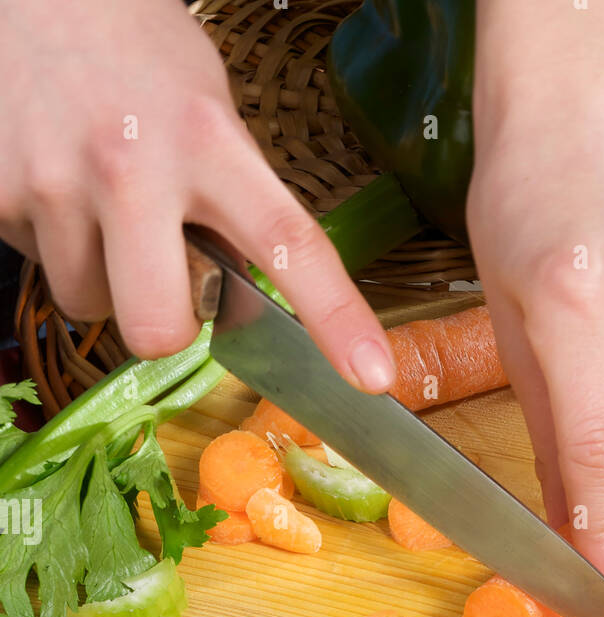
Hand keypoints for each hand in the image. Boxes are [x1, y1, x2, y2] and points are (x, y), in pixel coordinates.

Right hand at [0, 0, 393, 390]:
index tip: (370, 375)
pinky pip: (36, 265)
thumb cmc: (137, 57)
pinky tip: (57, 186)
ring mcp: (56, 182)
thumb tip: (253, 293)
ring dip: (100, 277)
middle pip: (158, 328)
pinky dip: (51, 242)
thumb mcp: (210, 111)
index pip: (288, 242)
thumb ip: (235, 200)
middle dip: (163, 326)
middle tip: (161, 280)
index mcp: (209, 141)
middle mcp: (132, 165)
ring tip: (97, 205)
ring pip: (88, 306)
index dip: (336, 319)